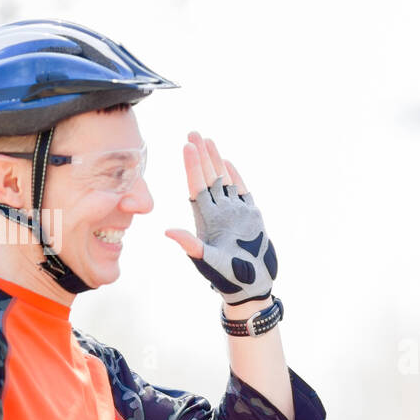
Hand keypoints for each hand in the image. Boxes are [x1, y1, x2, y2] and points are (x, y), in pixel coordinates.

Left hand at [165, 130, 277, 304]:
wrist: (252, 285)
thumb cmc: (228, 277)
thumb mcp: (207, 261)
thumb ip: (191, 245)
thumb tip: (167, 232)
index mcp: (206, 220)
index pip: (196, 186)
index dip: (192, 166)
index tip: (187, 146)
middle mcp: (218, 212)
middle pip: (207, 177)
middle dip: (201, 156)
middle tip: (193, 133)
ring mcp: (234, 213)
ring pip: (223, 180)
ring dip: (216, 161)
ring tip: (208, 141)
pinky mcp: (250, 216)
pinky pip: (241, 191)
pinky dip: (235, 176)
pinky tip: (228, 163)